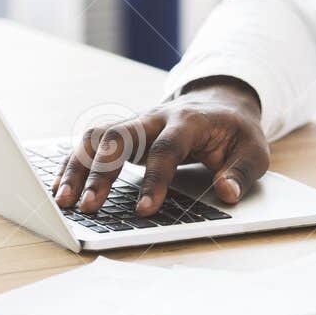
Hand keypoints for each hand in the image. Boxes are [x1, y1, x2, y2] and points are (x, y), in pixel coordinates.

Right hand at [51, 78, 269, 216]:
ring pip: (97, 137)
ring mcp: (136, 124)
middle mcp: (155, 118)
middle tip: (87, 206)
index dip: (155, 179)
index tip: (145, 210)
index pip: (166, 148)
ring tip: (62, 201)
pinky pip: (92, 143)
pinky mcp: (124, 134)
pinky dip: (73, 164)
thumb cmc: (235, 133)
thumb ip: (242, 172)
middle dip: (100, 172)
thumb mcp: (255, 151)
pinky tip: (61, 188)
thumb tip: (227, 193)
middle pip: (119, 137)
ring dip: (77, 167)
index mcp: (188, 121)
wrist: (221, 104)